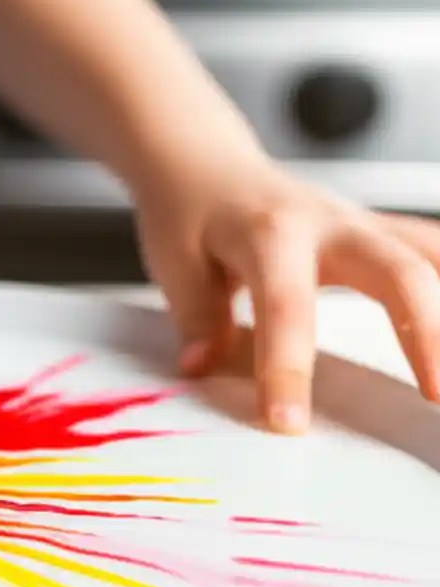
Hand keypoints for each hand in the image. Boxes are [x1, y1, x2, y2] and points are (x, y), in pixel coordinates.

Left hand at [134, 156, 439, 433]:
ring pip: (433, 259)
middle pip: (397, 273)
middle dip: (427, 335)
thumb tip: (201, 368)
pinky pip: (436, 252)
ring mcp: (365, 224)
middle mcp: (329, 223)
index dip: (288, 366)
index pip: (285, 306)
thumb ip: (196, 316)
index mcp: (268, 234)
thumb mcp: (173, 260)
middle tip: (437, 399)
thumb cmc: (189, 214)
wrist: (207, 164)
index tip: (288, 422)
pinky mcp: (383, 233)